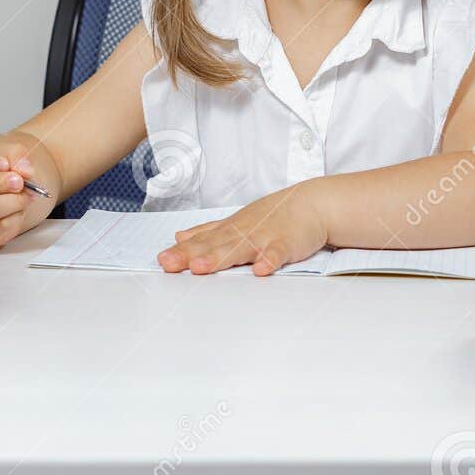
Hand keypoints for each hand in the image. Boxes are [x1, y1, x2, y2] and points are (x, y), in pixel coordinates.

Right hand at [0, 132, 59, 248]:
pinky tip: (20, 208)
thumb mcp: (8, 154)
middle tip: (18, 181)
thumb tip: (24, 170)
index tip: (5, 163)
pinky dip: (16, 216)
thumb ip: (16, 157)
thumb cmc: (1, 171)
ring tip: (25, 194)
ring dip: (12, 201)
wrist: (10, 189)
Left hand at [157, 186, 326, 275]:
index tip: (162, 261)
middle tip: (170, 264)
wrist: (312, 203)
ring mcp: (264, 237)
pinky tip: (260, 271)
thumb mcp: (237, 221)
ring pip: (240, 248)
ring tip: (201, 267)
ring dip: (221, 258)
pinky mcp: (287, 244)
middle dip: (191, 255)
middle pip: (214, 245)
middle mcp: (243, 232)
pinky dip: (269, 260)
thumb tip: (179, 236)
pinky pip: (278, 253)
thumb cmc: (274, 216)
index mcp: (230, 229)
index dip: (182, 251)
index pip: (201, 241)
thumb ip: (208, 231)